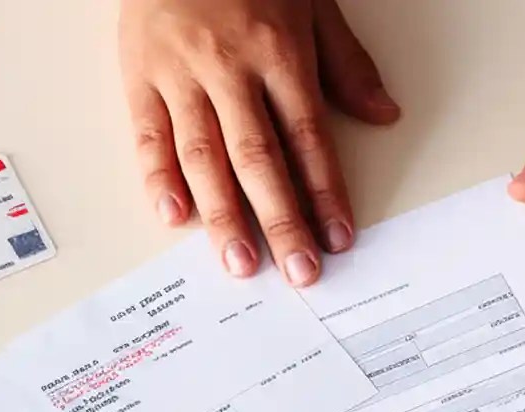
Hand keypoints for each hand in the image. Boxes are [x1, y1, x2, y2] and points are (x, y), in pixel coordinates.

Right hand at [119, 0, 398, 285]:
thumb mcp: (313, 2)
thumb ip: (346, 63)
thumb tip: (385, 115)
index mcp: (280, 53)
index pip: (308, 137)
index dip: (325, 192)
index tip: (340, 237)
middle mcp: (231, 69)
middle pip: (260, 158)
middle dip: (282, 220)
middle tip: (299, 271)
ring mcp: (181, 75)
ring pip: (204, 155)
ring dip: (224, 215)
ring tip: (241, 262)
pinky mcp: (139, 75)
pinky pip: (148, 134)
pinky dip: (158, 178)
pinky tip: (174, 217)